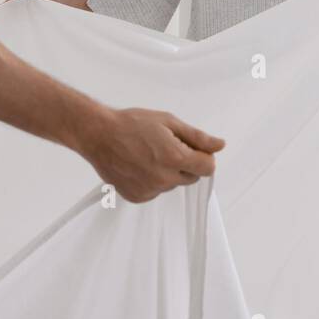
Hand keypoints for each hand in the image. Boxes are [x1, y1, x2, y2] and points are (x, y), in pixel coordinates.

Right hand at [79, 107, 223, 203]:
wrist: (98, 135)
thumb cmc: (131, 124)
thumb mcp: (168, 122)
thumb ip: (197, 137)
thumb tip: (220, 145)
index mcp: (175, 158)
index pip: (208, 167)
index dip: (203, 156)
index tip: (191, 147)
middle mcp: (164, 178)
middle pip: (192, 177)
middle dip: (185, 163)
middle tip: (165, 146)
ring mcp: (150, 190)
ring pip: (172, 184)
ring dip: (168, 172)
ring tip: (148, 154)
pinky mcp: (138, 197)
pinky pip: (155, 191)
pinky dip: (152, 180)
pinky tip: (139, 165)